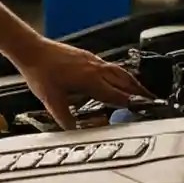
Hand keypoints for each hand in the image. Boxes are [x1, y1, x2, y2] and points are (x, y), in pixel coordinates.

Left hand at [11, 38, 152, 129]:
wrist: (31, 49)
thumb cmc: (40, 72)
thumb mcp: (51, 101)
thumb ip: (65, 119)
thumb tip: (74, 133)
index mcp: (91, 80)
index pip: (119, 95)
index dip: (133, 104)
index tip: (146, 110)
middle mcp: (95, 68)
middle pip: (125, 81)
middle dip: (139, 92)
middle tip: (152, 101)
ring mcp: (92, 60)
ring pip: (119, 71)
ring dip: (132, 82)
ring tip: (141, 90)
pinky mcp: (86, 56)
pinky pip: (110, 65)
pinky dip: (120, 73)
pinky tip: (116, 77)